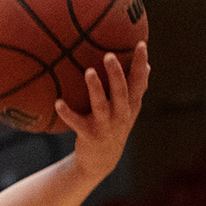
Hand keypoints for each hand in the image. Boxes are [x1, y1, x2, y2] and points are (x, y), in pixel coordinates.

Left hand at [57, 43, 149, 179]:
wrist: (101, 162)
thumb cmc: (114, 127)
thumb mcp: (128, 109)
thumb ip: (136, 88)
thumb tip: (147, 64)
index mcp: (130, 105)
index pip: (139, 81)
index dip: (140, 63)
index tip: (141, 43)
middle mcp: (121, 115)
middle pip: (121, 92)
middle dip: (117, 73)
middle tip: (109, 55)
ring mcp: (105, 126)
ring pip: (101, 105)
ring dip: (96, 89)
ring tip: (88, 72)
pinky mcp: (89, 136)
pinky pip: (77, 122)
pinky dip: (68, 113)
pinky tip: (58, 102)